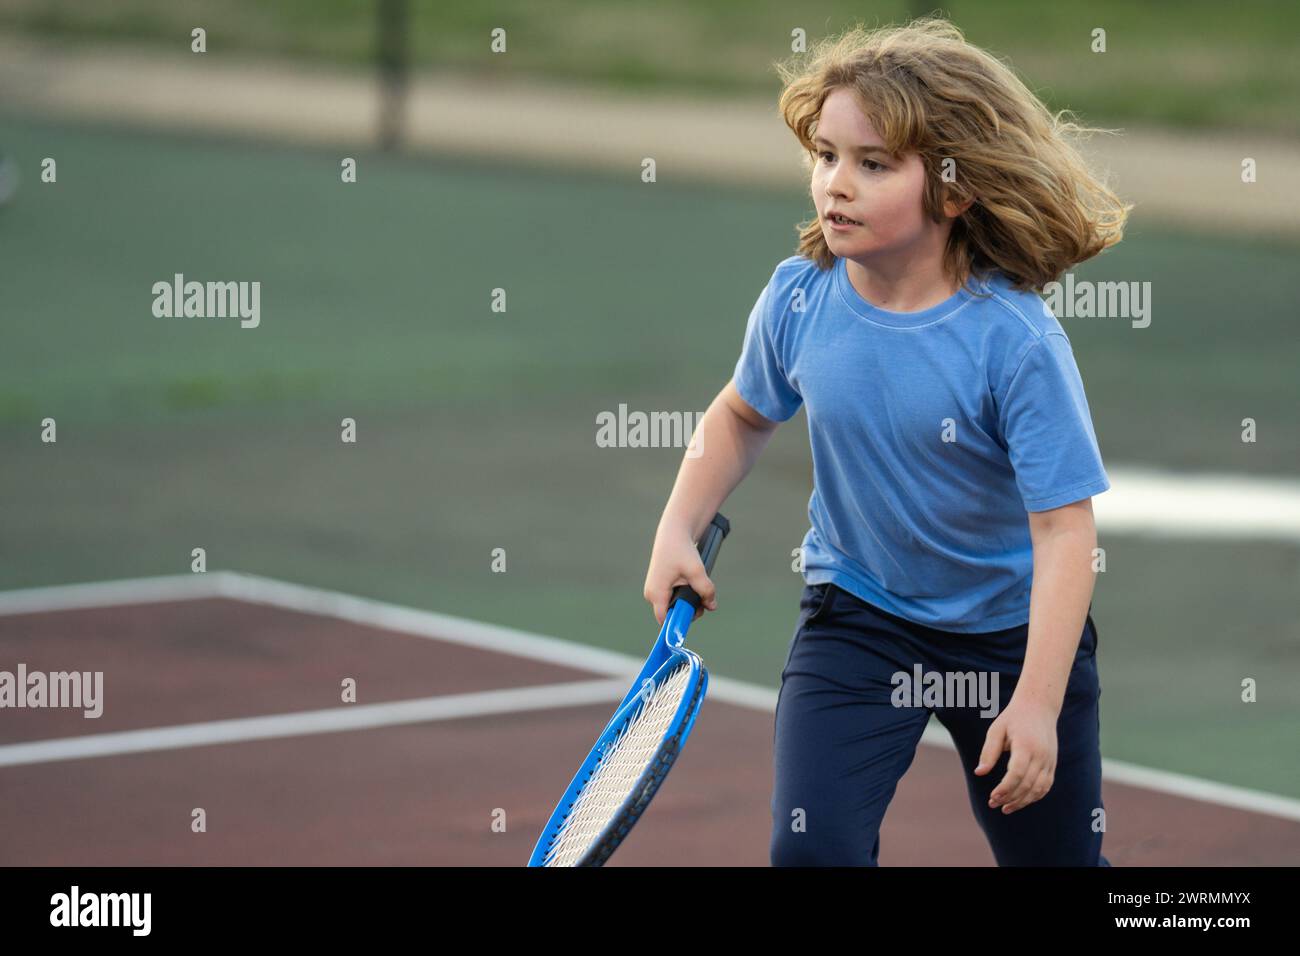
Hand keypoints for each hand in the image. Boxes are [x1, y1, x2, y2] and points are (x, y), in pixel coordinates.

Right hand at [643, 522, 716, 625]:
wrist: (674, 533)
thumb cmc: (681, 550)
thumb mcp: (696, 571)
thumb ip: (706, 590)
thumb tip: (712, 606)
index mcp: (656, 593)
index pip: (664, 620)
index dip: (678, 625)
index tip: (693, 622)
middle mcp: (652, 594)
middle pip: (672, 614)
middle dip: (690, 610)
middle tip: (703, 600)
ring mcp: (655, 591)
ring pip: (674, 606)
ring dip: (689, 602)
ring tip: (699, 588)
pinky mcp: (660, 587)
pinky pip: (674, 599)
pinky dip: (685, 595)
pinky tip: (692, 585)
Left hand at [973, 695, 1058, 813]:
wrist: (1039, 708)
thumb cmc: (1013, 719)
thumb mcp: (996, 730)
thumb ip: (989, 752)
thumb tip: (979, 773)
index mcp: (1026, 745)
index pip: (1017, 773)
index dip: (1005, 788)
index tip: (992, 796)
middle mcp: (1041, 755)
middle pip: (1028, 784)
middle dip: (1010, 798)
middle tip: (993, 804)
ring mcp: (1049, 761)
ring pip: (1039, 789)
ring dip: (1022, 802)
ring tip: (1005, 808)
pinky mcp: (1052, 764)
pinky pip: (1046, 786)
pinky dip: (1034, 797)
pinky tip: (1020, 802)